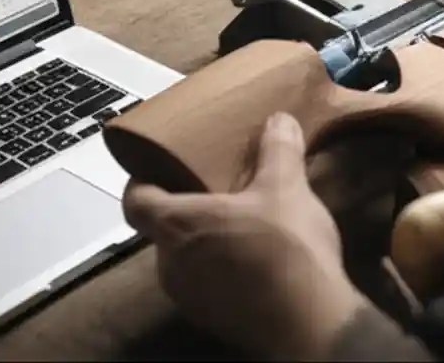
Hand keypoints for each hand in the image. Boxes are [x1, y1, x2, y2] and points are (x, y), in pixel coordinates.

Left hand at [123, 113, 365, 360]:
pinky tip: (256, 261)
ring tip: (240, 224)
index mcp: (177, 224)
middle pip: (162, 229)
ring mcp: (188, 297)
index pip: (134, 200)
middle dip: (185, 210)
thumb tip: (278, 119)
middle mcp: (170, 264)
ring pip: (184, 259)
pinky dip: (222, 270)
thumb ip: (278, 150)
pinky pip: (206, 285)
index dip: (142, 182)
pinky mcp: (211, 320)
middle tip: (215, 192)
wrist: (310, 324)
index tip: (161, 169)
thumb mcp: (287, 187)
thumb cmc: (286, 247)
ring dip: (205, 242)